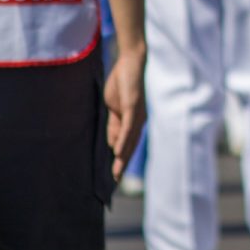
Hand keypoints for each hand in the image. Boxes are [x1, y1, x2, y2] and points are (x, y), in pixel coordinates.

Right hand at [105, 46, 146, 182]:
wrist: (130, 64)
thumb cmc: (122, 85)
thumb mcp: (114, 109)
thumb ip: (114, 126)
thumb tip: (111, 146)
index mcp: (132, 122)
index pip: (126, 147)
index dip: (120, 163)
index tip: (113, 179)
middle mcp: (138, 122)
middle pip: (129, 148)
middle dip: (121, 166)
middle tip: (114, 184)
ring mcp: (137, 115)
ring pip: (130, 141)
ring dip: (123, 158)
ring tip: (115, 174)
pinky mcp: (133, 107)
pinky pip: (128, 127)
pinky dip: (123, 140)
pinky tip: (118, 152)